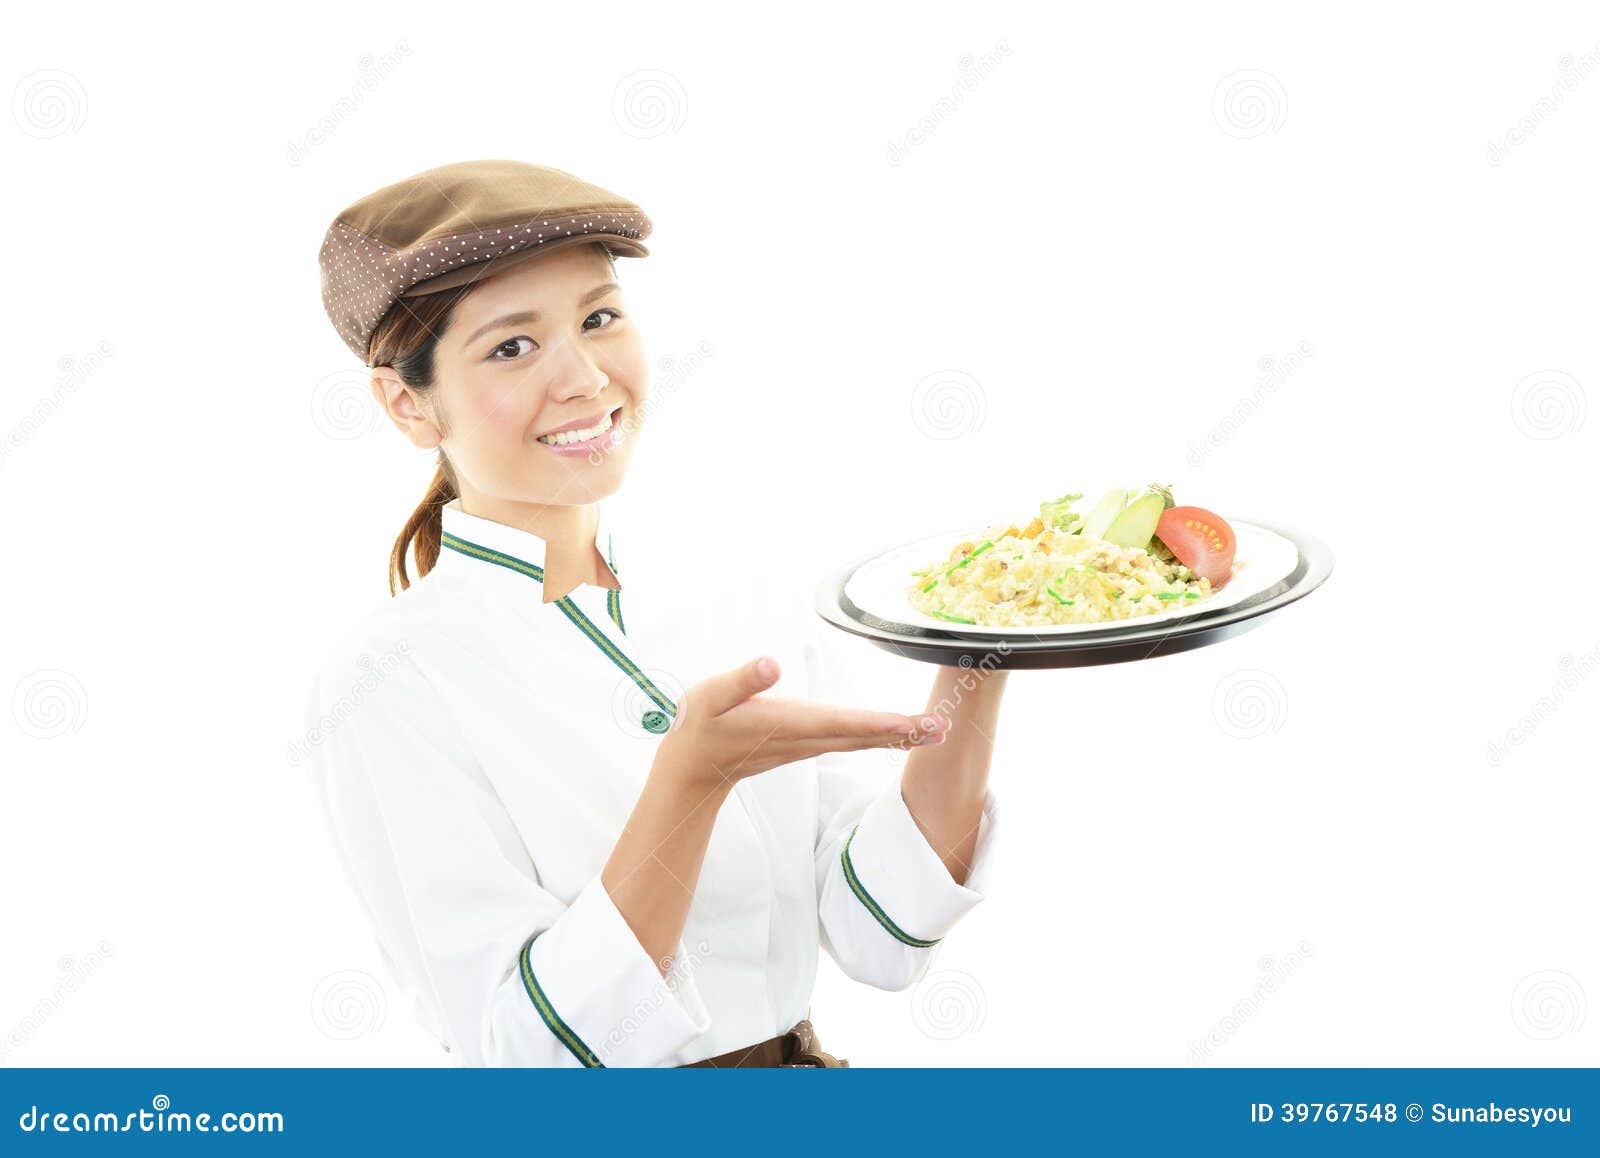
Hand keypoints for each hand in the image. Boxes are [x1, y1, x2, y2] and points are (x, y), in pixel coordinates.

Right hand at [653, 656, 947, 789]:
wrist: (694, 770)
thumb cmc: (701, 727)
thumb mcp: (711, 696)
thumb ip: (741, 681)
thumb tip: (771, 664)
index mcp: (788, 725)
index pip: (843, 724)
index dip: (880, 723)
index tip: (912, 723)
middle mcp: (806, 739)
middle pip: (864, 737)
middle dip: (905, 733)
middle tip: (946, 730)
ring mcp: (809, 744)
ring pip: (862, 741)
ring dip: (900, 736)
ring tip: (937, 730)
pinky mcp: (808, 742)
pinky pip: (853, 740)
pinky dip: (881, 735)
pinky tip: (901, 731)